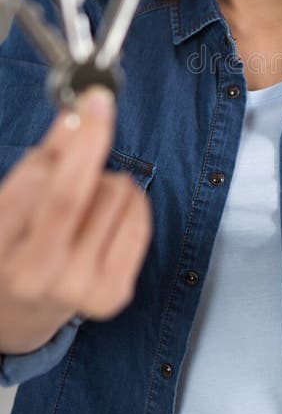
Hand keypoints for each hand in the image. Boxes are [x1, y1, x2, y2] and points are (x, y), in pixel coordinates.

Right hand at [0, 87, 152, 353]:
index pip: (33, 187)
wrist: (21, 310)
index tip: (87, 102)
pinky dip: (130, 198)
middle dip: (91, 140)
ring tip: (85, 198)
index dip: (65, 140)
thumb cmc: (14, 243)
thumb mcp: (10, 204)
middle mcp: (34, 276)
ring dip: (103, 179)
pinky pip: (137, 218)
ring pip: (111, 196)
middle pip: (72, 195)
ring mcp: (77, 290)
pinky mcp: (113, 294)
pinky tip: (110, 208)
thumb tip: (77, 118)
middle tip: (98, 107)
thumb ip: (42, 162)